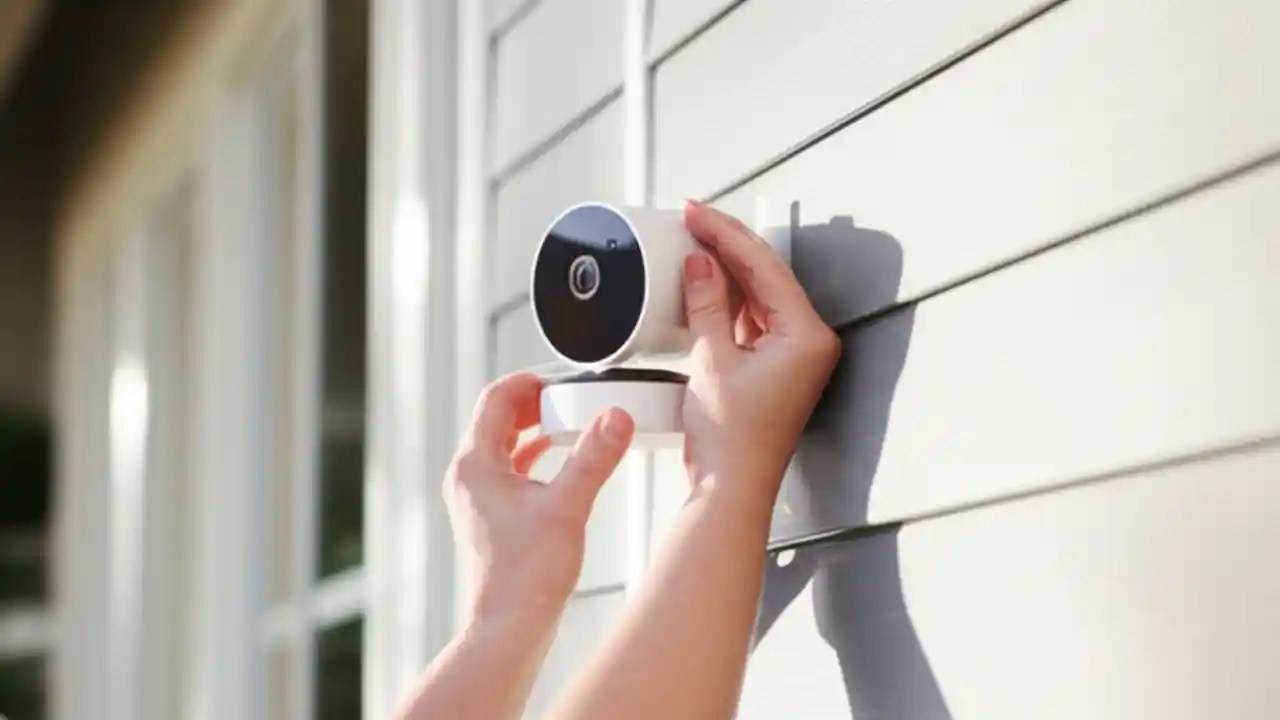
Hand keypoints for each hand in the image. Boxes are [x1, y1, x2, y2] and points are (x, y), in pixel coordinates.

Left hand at [445, 373, 634, 626]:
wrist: (509, 628)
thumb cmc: (524, 577)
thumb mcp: (567, 507)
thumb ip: (594, 458)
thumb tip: (614, 417)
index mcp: (474, 466)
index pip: (495, 399)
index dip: (529, 382)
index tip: (561, 378)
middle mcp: (469, 478)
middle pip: (498, 419)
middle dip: (536, 403)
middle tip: (571, 396)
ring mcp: (478, 499)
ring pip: (504, 445)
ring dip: (536, 429)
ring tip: (571, 421)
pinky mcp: (492, 517)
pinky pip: (511, 470)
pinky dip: (534, 457)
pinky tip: (562, 460)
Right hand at [680, 200, 840, 499]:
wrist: (730, 489)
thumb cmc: (732, 441)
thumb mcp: (711, 361)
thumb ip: (707, 305)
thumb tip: (701, 264)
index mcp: (806, 336)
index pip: (764, 267)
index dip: (726, 234)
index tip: (697, 213)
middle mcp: (808, 342)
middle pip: (766, 275)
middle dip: (727, 245)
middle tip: (692, 218)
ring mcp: (792, 354)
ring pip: (758, 294)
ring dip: (726, 268)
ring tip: (693, 241)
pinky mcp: (773, 366)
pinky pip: (751, 318)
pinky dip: (727, 298)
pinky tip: (703, 281)